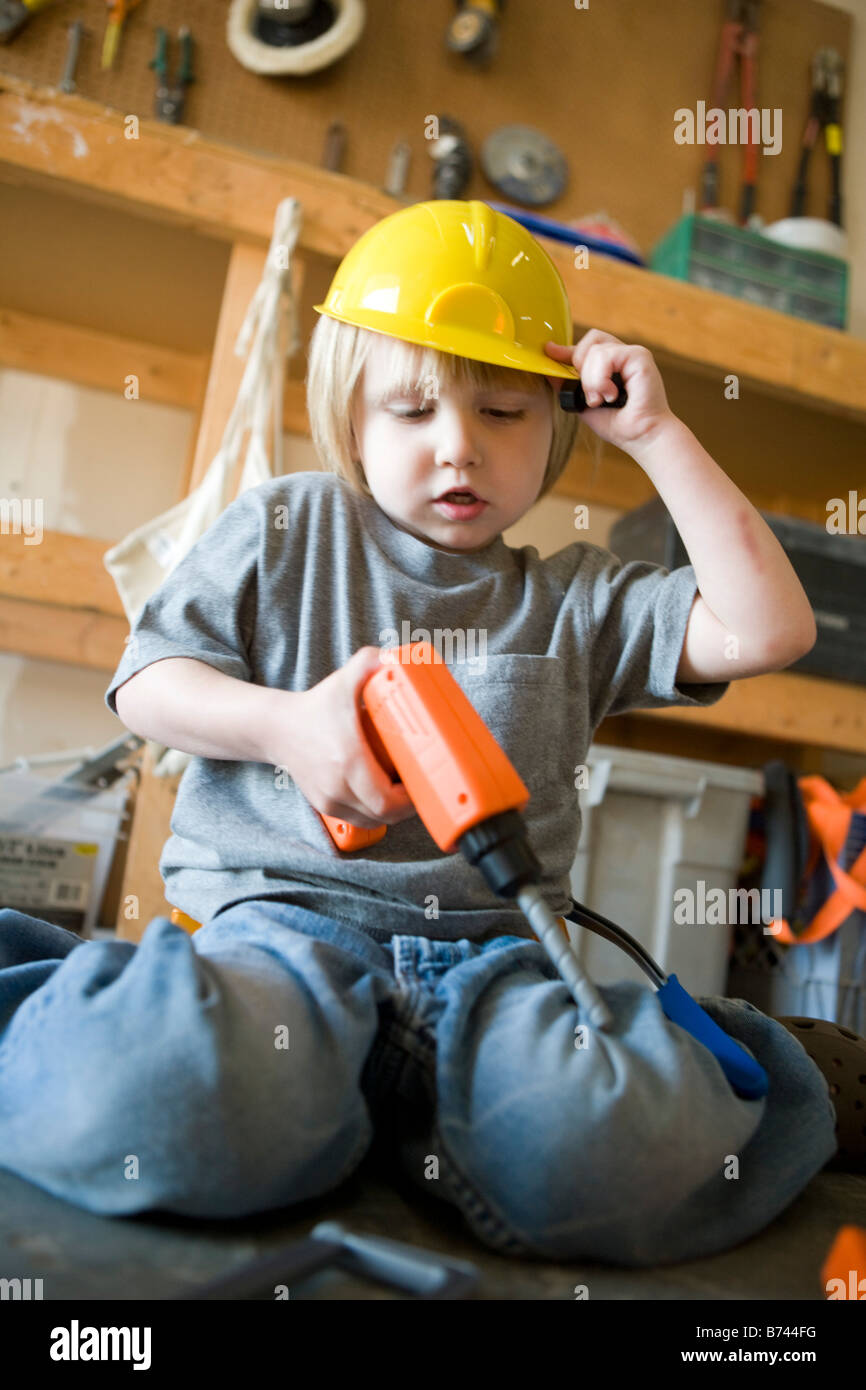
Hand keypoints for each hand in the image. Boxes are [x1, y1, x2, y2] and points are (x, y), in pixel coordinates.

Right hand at [266, 647, 415, 828]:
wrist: (277, 728)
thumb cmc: (315, 707)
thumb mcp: (343, 680)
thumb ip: (368, 663)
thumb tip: (396, 659)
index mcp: (347, 761)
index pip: (386, 800)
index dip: (410, 801)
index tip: (425, 784)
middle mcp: (337, 786)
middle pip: (384, 815)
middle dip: (408, 807)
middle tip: (422, 787)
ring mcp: (328, 800)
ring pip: (371, 821)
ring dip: (392, 812)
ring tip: (406, 792)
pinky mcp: (324, 806)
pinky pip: (358, 819)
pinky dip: (375, 813)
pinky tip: (386, 798)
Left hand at [544, 329, 675, 450]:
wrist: (641, 436)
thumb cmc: (620, 425)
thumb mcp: (584, 404)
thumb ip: (568, 386)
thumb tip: (548, 370)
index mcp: (611, 365)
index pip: (586, 347)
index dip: (567, 349)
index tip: (549, 351)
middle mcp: (622, 357)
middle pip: (590, 340)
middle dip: (580, 366)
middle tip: (589, 393)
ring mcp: (631, 354)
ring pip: (595, 350)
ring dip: (591, 380)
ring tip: (601, 399)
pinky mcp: (639, 356)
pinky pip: (607, 355)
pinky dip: (601, 378)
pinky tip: (611, 394)